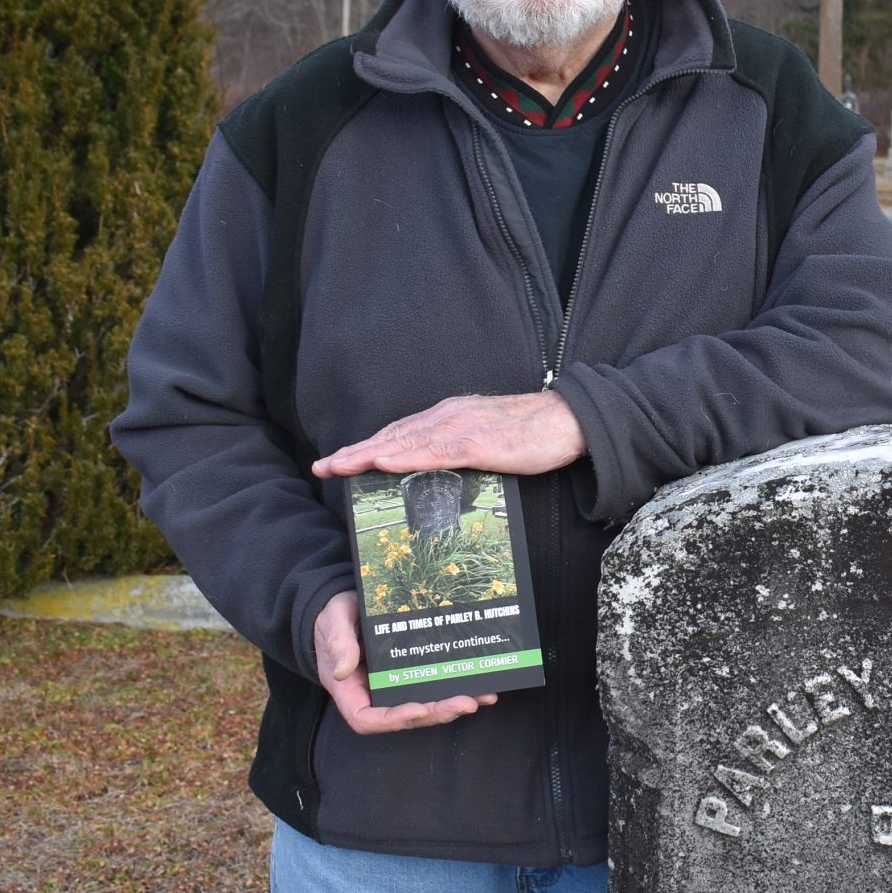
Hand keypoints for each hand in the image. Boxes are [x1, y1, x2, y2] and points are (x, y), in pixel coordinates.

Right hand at [311, 588, 497, 734]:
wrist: (347, 604)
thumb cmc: (333, 616)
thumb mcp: (332, 622)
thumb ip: (338, 643)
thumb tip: (343, 670)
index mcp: (349, 690)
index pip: (367, 719)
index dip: (394, 720)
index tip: (419, 709)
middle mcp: (373, 694)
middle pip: (405, 717)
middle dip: (437, 713)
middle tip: (465, 703)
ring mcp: (394, 686)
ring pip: (424, 705)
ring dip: (452, 705)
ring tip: (481, 698)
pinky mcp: (410, 673)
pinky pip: (432, 686)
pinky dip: (455, 688)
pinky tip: (480, 686)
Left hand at [312, 391, 587, 479]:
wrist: (570, 420)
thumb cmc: (533, 433)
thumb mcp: (487, 440)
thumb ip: (459, 452)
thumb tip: (437, 475)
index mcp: (449, 417)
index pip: (399, 433)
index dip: (366, 446)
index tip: (338, 461)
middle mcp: (448, 417)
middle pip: (392, 436)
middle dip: (354, 452)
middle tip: (321, 468)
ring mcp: (462, 428)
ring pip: (405, 443)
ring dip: (367, 455)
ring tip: (338, 467)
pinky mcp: (479, 442)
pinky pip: (435, 452)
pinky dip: (406, 457)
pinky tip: (383, 463)